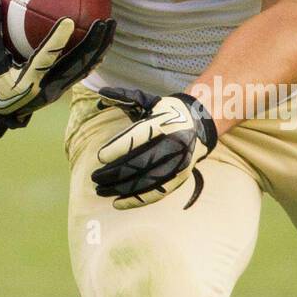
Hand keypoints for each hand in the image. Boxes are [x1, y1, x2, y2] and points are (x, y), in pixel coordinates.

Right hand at [0, 0, 115, 137]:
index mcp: (25, 80)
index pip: (44, 58)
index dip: (57, 40)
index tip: (69, 21)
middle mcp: (46, 87)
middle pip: (76, 64)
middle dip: (93, 44)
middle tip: (106, 21)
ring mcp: (57, 89)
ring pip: (85, 67)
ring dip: (100, 47)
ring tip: (111, 26)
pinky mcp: (62, 87)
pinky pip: (83, 69)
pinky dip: (94, 54)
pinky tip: (104, 39)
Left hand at [90, 86, 217, 208]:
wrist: (201, 123)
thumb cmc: (168, 112)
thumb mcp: (149, 101)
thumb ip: (125, 97)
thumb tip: (102, 94)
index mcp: (165, 123)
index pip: (137, 139)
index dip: (116, 149)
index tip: (100, 157)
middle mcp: (174, 144)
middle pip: (139, 163)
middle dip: (114, 173)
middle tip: (95, 177)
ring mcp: (179, 163)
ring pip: (146, 181)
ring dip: (121, 189)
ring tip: (102, 191)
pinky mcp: (181, 177)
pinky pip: (157, 192)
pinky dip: (137, 200)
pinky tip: (119, 202)